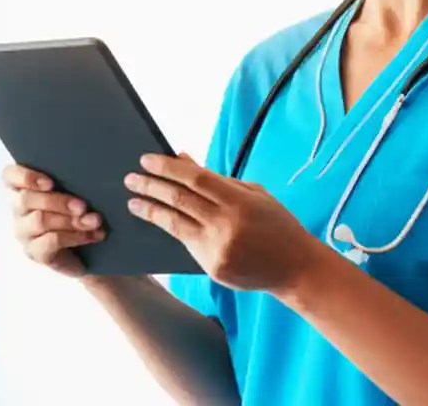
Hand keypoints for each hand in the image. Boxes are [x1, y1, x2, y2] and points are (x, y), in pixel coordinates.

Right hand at [2, 163, 105, 277]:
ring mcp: (25, 233)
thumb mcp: (74, 191)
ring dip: (70, 220)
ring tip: (94, 221)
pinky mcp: (36, 253)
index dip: (25, 177)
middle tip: (83, 206)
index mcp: (24, 189)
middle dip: (58, 201)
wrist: (88, 250)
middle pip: (26, 200)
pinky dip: (74, 237)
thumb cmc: (78, 212)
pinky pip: (50, 242)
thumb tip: (87, 168)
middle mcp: (19, 210)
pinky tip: (92, 236)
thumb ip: (71, 179)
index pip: (10, 176)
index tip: (50, 183)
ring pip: (39, 221)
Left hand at [124, 153, 323, 294]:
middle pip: (179, 199)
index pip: (195, 178)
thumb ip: (218, 180)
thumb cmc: (277, 225)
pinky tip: (159, 221)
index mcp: (239, 200)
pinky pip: (187, 244)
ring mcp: (217, 247)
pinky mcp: (212, 267)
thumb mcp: (254, 195)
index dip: (168, 168)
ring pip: (174, 223)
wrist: (295, 267)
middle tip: (131, 178)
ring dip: (150, 210)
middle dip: (151, 186)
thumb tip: (183, 160)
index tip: (146, 160)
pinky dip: (172, 230)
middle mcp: (226, 224)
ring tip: (134, 201)